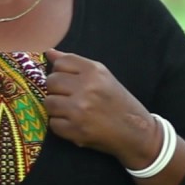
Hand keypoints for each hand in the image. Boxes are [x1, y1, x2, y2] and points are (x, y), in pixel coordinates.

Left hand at [44, 48, 160, 167]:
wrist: (136, 131)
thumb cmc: (118, 101)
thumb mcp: (102, 76)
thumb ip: (75, 64)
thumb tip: (49, 53)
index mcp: (94, 71)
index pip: (60, 63)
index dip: (61, 72)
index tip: (70, 81)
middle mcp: (86, 88)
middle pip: (51, 82)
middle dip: (57, 90)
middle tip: (70, 98)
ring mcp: (80, 110)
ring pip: (48, 102)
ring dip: (56, 108)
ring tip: (71, 111)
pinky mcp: (76, 130)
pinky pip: (53, 123)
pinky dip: (61, 125)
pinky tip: (74, 124)